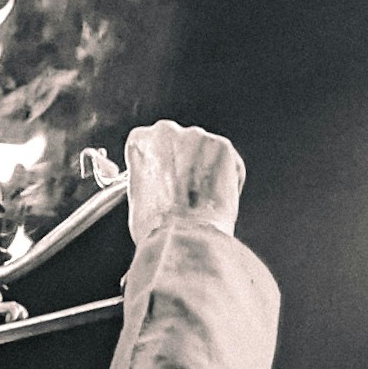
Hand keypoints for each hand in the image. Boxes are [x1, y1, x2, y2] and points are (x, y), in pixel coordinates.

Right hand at [124, 121, 243, 238]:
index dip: (162, 167)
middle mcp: (167, 131)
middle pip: (180, 144)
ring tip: (203, 201)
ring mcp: (197, 137)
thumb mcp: (138, 197)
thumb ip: (148, 178)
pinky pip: (229, 162)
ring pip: (205, 152)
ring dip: (206, 172)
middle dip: (186, 166)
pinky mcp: (223, 147)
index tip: (166, 182)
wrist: (183, 237)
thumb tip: (161, 184)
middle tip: (187, 193)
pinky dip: (227, 180)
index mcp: (140, 141)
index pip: (151, 145)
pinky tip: (218, 200)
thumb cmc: (157, 226)